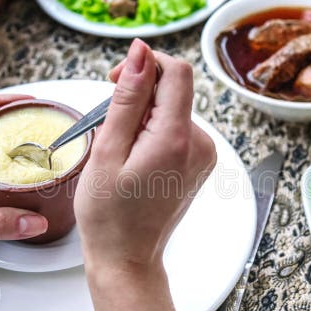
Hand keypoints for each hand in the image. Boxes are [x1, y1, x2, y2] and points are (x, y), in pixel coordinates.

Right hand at [75, 39, 216, 273]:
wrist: (127, 258)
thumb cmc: (109, 215)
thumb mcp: (108, 151)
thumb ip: (127, 98)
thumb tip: (140, 52)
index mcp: (178, 138)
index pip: (176, 71)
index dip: (144, 64)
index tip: (116, 80)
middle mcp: (200, 144)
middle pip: (173, 90)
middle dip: (138, 96)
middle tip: (110, 129)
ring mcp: (203, 155)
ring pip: (172, 109)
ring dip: (142, 117)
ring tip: (120, 151)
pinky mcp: (198, 162)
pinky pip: (175, 129)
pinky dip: (152, 133)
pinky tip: (134, 159)